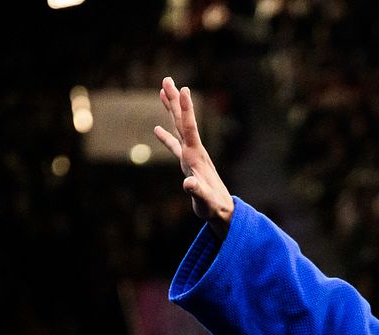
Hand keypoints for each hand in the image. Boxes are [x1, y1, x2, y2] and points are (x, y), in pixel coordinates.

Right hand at [154, 76, 233, 236]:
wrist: (222, 211)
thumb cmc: (213, 207)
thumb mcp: (204, 200)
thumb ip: (196, 192)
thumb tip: (187, 185)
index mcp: (196, 156)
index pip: (189, 128)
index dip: (186, 109)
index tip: (184, 89)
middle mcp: (194, 151)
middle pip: (182, 121)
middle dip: (174, 100)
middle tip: (167, 79)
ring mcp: (191, 156)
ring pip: (178, 128)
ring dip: (171, 110)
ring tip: (163, 92)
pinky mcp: (188, 164)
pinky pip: (174, 145)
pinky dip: (166, 136)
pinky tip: (156, 128)